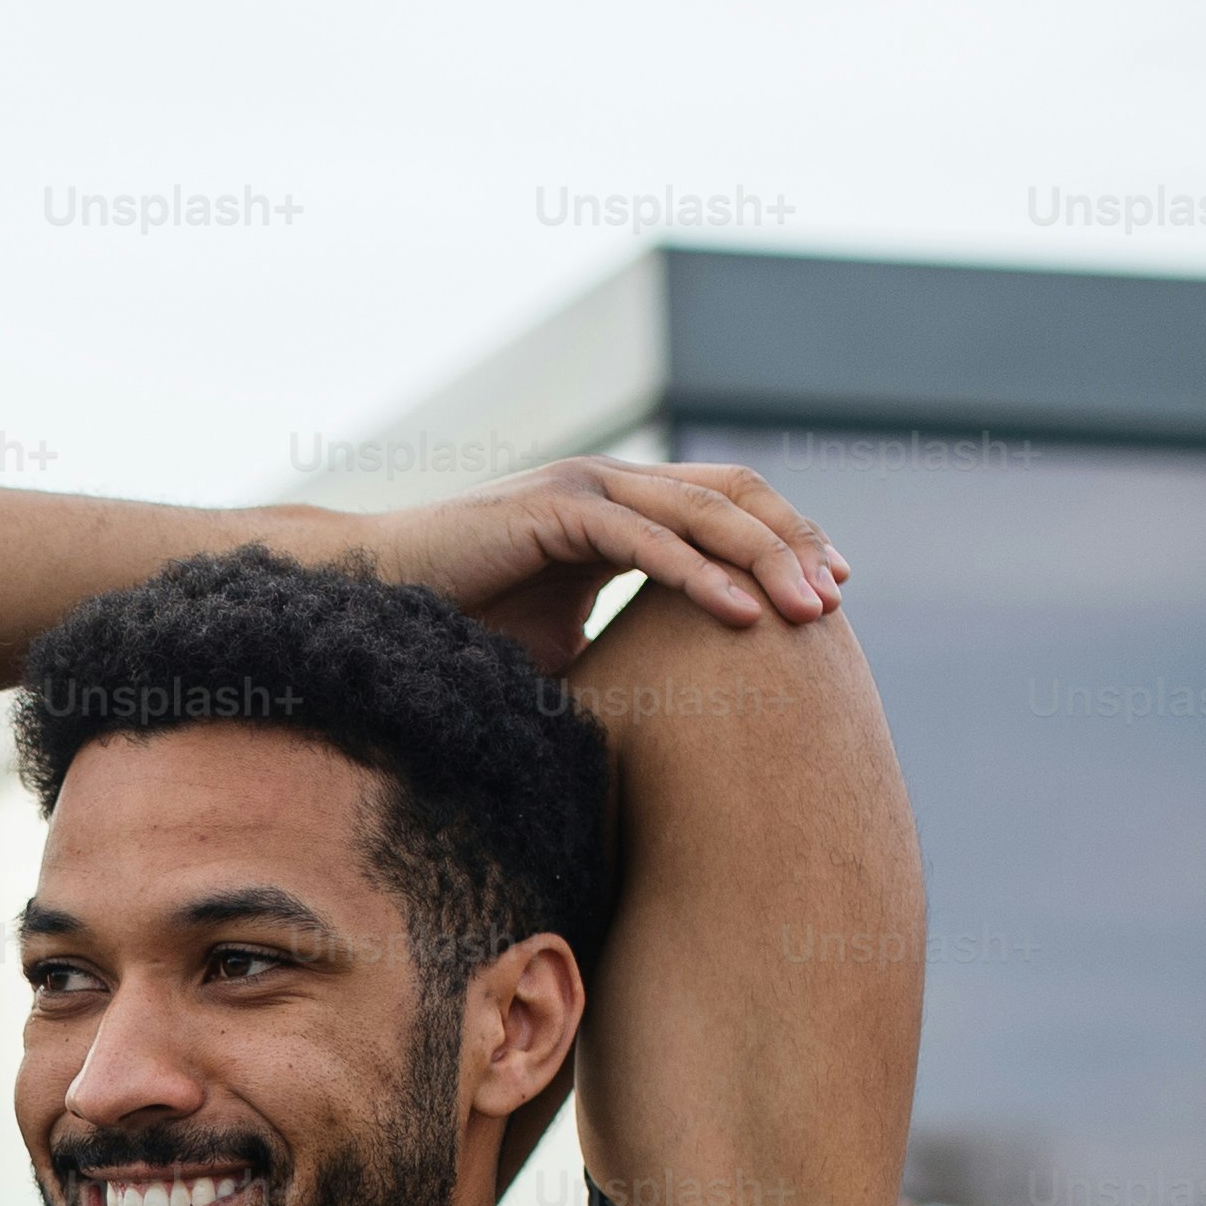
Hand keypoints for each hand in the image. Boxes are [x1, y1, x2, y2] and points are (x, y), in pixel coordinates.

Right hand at [362, 458, 846, 681]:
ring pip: (703, 511)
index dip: (784, 541)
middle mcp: (610, 488)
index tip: (830, 594)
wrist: (369, 607)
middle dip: (793, 546)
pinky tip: (741, 614)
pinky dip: (700, 576)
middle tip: (835, 602)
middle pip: (733, 496)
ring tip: (809, 613)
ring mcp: (584, 490)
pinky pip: (647, 539)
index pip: (726, 507)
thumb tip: (683, 717)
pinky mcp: (556, 510)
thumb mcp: (566, 648)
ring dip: (764, 561)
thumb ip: (625, 651)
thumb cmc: (458, 633)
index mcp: (619, 512)